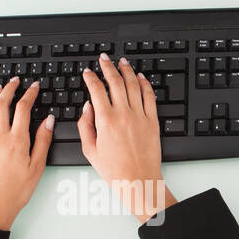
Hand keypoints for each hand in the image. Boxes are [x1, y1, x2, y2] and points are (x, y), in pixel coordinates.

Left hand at [0, 78, 53, 229]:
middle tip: (14, 81)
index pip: (23, 109)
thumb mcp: (37, 167)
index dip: (29, 94)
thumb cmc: (16, 193)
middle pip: (2, 105)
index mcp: (17, 141)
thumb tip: (48, 121)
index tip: (34, 87)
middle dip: (8, 89)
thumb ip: (42, 141)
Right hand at [79, 54, 176, 222]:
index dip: (91, 77)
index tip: (88, 72)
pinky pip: (149, 96)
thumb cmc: (114, 170)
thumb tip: (87, 107)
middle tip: (104, 58)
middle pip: (115, 81)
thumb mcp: (90, 150)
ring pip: (133, 85)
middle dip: (107, 66)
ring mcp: (140, 116)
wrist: (138, 180)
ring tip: (122, 61)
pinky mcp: (153, 121)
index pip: (96, 90)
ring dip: (126, 70)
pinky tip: (140, 77)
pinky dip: (145, 83)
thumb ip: (85, 125)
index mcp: (105, 121)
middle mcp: (123, 114)